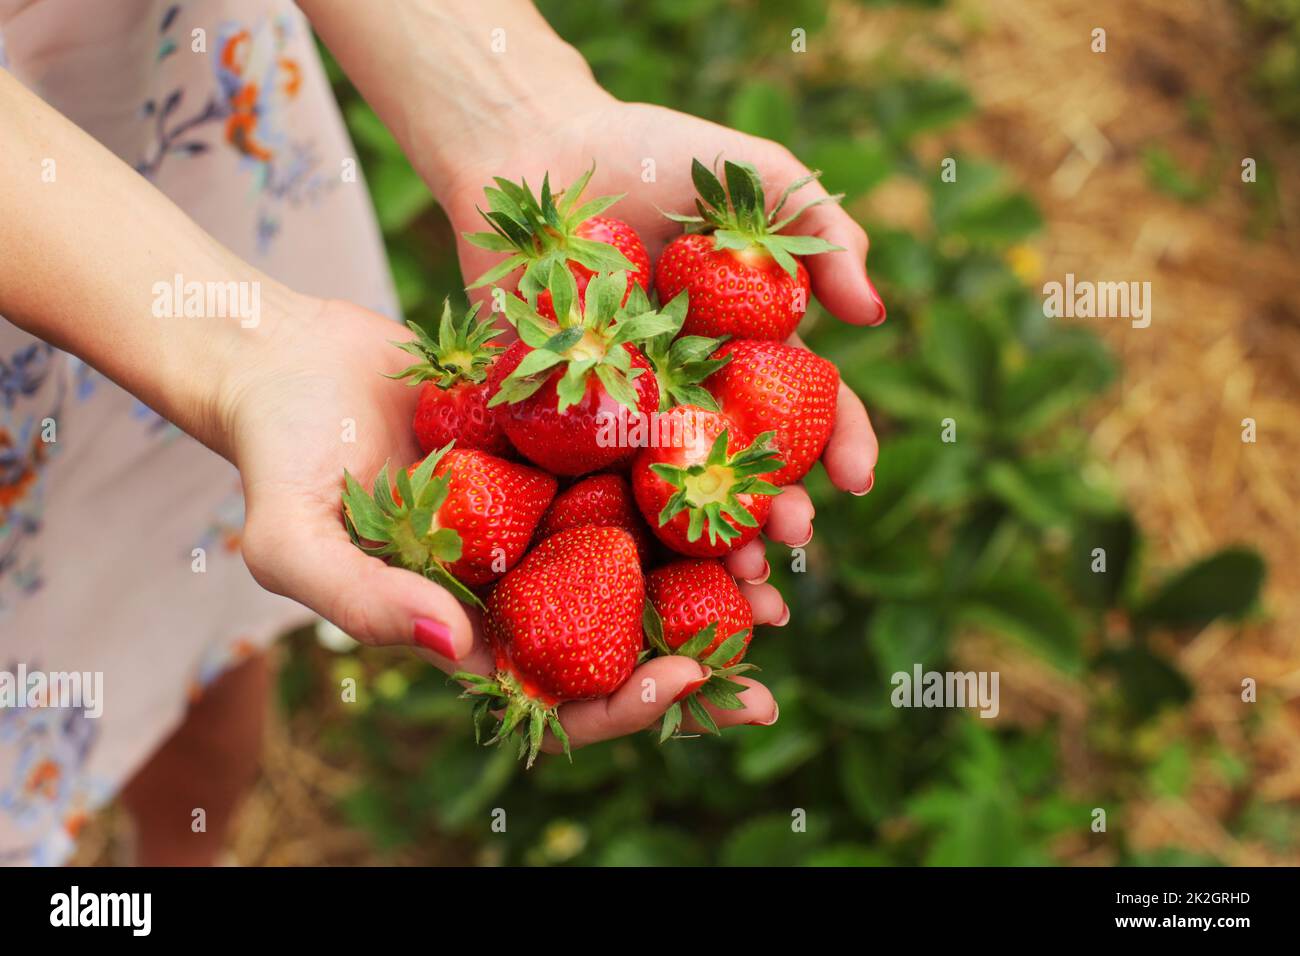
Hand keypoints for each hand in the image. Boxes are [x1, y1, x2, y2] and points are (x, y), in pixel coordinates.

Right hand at [224, 297, 776, 750]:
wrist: (291, 360)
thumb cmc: (278, 459)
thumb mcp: (292, 541)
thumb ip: (359, 601)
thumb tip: (452, 646)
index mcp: (472, 628)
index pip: (559, 696)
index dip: (625, 704)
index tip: (685, 679)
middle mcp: (522, 581)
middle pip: (625, 634)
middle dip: (704, 645)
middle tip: (771, 633)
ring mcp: (546, 514)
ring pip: (647, 553)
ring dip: (715, 560)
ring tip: (781, 548)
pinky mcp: (562, 446)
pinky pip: (633, 467)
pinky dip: (685, 473)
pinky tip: (740, 460)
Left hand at [435, 99, 882, 616]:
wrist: (536, 148)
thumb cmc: (653, 155)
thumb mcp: (754, 177)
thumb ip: (823, 231)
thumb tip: (873, 314)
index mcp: (748, 348)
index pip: (807, 409)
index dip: (839, 444)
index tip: (857, 478)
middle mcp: (695, 390)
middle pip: (748, 467)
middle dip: (780, 509)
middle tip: (796, 538)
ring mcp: (630, 410)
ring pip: (680, 493)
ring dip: (714, 540)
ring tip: (739, 573)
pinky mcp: (562, 418)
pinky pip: (596, 481)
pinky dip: (625, 526)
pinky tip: (648, 559)